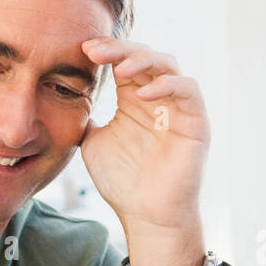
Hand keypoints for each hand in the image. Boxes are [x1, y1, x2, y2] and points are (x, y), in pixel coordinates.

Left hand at [79, 38, 210, 265]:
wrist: (145, 215)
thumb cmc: (122, 182)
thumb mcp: (93, 143)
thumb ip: (85, 119)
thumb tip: (69, 98)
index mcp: (133, 99)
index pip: (123, 62)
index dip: (106, 51)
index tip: (82, 50)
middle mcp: (157, 98)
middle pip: (144, 56)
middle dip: (119, 49)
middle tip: (95, 51)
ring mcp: (178, 107)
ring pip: (168, 64)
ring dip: (143, 61)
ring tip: (119, 70)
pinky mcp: (196, 121)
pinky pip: (187, 90)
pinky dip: (166, 86)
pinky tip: (141, 95)